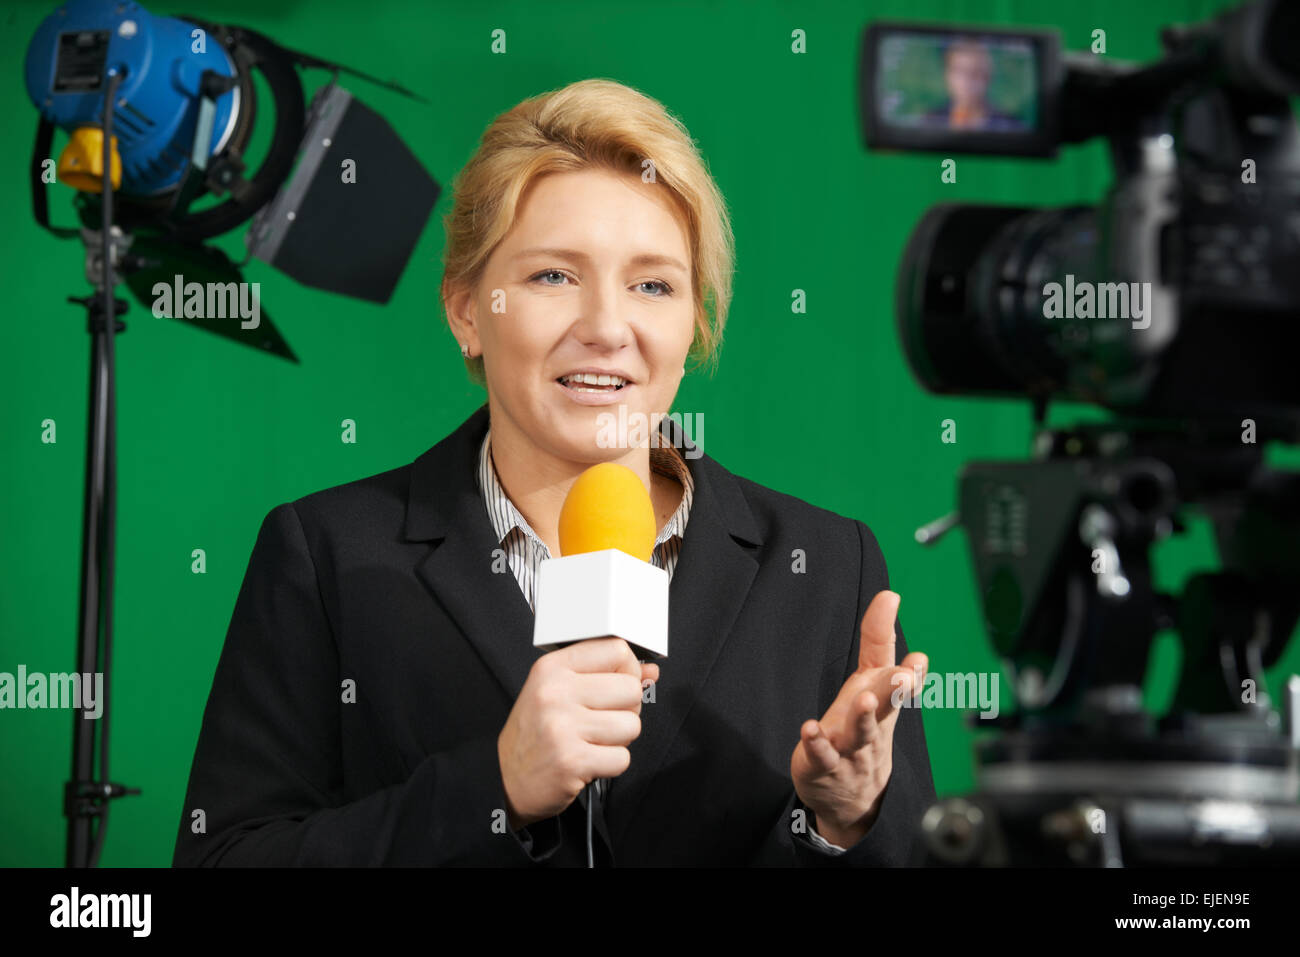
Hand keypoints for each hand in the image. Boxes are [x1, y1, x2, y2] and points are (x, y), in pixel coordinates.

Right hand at [498, 637, 658, 829]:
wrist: (506, 779)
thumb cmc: (536, 733)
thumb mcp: (560, 692)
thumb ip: (605, 676)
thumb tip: (650, 671)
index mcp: (552, 668)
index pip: (616, 650)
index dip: (627, 670)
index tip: (617, 685)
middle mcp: (555, 693)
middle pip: (631, 689)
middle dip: (626, 709)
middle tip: (601, 720)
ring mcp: (563, 727)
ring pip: (632, 725)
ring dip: (619, 740)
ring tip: (592, 741)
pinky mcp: (572, 761)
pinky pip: (622, 758)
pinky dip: (611, 764)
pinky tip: (589, 760)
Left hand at [789, 590, 926, 847]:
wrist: (853, 799)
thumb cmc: (862, 733)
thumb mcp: (874, 690)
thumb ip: (880, 646)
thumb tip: (892, 599)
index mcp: (883, 702)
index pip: (895, 674)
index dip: (902, 655)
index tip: (904, 627)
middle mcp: (873, 725)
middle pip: (888, 706)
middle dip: (896, 690)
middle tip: (903, 676)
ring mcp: (851, 748)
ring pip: (861, 733)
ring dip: (863, 717)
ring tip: (865, 699)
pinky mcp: (824, 765)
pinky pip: (822, 756)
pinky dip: (816, 744)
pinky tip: (809, 729)